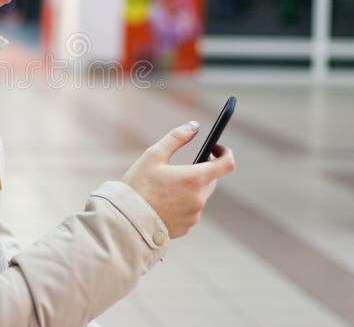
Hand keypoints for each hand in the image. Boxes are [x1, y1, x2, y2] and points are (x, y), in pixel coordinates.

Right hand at [122, 122, 234, 237]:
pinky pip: (190, 212)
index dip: (225, 153)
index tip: (215, 149)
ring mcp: (193, 216)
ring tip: (165, 188)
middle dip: (200, 172)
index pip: (227, 165)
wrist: (126, 219)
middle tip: (179, 169)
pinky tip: (163, 203)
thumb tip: (194, 126)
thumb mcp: (154, 155)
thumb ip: (176, 137)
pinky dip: (182, 205)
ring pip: (199, 197)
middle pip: (211, 181)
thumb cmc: (138, 185)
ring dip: (189, 189)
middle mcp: (198, 199)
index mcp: (194, 179)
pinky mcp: (186, 228)